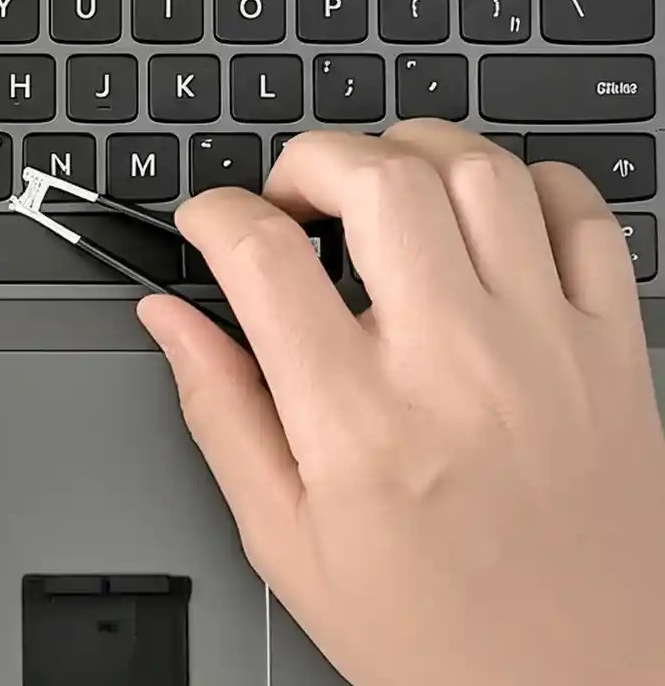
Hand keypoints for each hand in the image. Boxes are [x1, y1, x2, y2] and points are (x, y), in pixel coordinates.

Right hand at [139, 120, 664, 685]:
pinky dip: (526, 182)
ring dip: (412, 151)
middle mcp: (455, 365)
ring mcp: (547, 347)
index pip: (261, 254)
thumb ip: (220, 411)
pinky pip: (581, 213)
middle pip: (377, 178)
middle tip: (290, 197)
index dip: (212, 213)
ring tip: (380, 191)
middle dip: (309, 158)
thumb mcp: (285, 538)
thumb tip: (170, 319)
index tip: (208, 222)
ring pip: (481, 170)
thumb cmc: (429, 628)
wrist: (578, 684)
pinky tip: (483, 218)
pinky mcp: (613, 349)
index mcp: (355, 422)